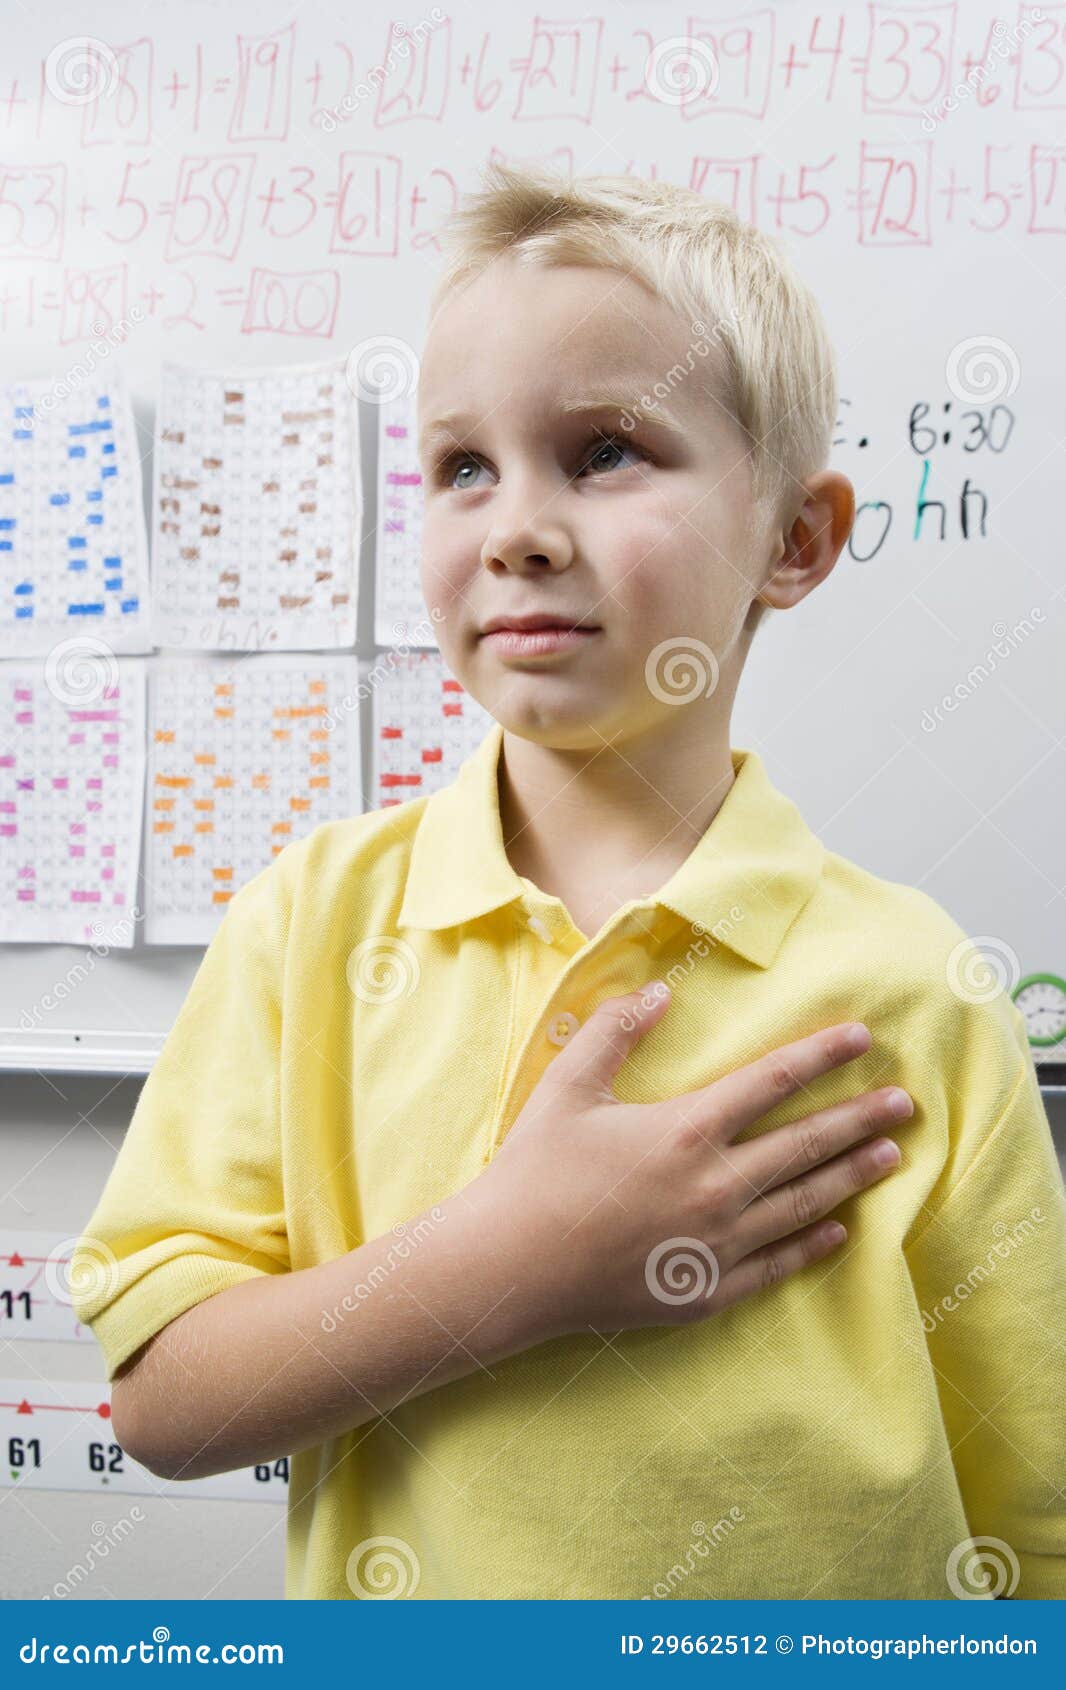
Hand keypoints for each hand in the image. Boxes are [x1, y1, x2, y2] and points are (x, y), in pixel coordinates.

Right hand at [469, 982, 910, 1341]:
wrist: (507, 1268)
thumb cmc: (533, 1171)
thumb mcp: (567, 1087)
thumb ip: (614, 1032)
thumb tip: (658, 992)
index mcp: (684, 1130)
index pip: (771, 1082)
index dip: (820, 1056)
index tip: (863, 1037)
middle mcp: (713, 1186)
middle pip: (806, 1144)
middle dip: (860, 1118)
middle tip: (906, 1102)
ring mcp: (715, 1244)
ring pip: (802, 1203)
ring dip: (851, 1177)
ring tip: (890, 1156)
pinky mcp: (705, 1291)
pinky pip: (775, 1265)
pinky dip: (812, 1245)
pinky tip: (838, 1231)